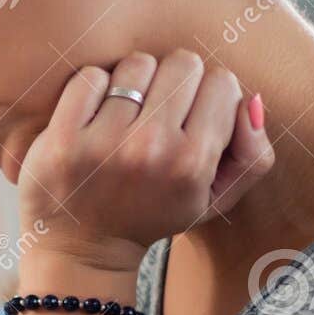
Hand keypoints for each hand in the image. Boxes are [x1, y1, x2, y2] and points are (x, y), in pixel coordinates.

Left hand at [19, 52, 273, 273]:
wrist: (82, 251)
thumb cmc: (153, 216)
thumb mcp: (216, 200)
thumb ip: (252, 154)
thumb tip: (249, 99)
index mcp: (191, 162)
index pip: (221, 81)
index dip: (209, 93)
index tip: (190, 115)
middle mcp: (150, 148)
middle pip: (183, 64)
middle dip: (174, 82)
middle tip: (158, 112)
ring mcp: (102, 143)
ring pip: (137, 65)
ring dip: (133, 83)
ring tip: (125, 116)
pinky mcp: (61, 138)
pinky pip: (90, 77)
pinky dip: (93, 89)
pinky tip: (94, 117)